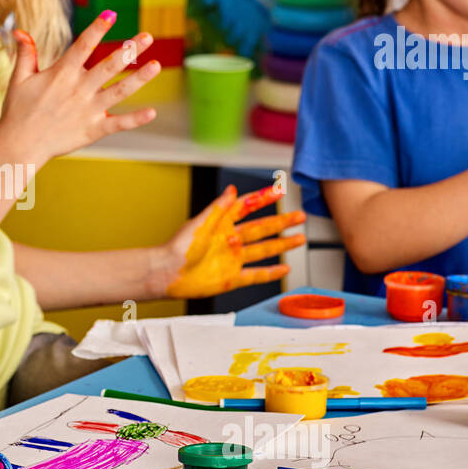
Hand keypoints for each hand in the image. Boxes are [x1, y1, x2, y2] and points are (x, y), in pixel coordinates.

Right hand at [0, 12, 160, 167]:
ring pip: (120, 91)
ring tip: (156, 65)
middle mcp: (79, 89)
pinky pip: (118, 123)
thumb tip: (20, 31)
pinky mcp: (93, 129)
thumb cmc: (18, 111)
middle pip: (109, 65)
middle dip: (130, 49)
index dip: (98, 28)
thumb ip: (26, 53)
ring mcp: (88, 110)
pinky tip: (152, 112)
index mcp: (62, 73)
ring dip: (139, 78)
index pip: (84, 45)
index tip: (112, 13)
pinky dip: (136, 119)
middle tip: (147, 36)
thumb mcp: (19, 78)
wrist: (19, 145)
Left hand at [161, 184, 305, 297]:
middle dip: (281, 222)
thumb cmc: (178, 247)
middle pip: (262, 229)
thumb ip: (217, 208)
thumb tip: (231, 190)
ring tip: (299, 238)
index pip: (247, 207)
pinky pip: (255, 275)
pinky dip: (271, 273)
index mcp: (222, 224)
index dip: (263, 199)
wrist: (167, 273)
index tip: (279, 190)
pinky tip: (284, 268)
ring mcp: (233, 259)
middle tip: (299, 216)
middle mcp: (230, 240)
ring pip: (264, 250)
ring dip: (282, 245)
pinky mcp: (231, 278)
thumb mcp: (199, 223)